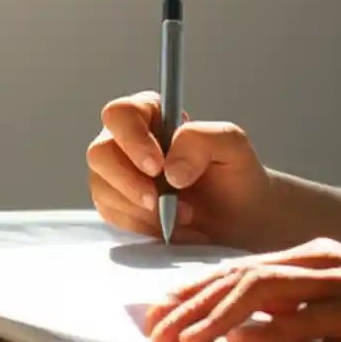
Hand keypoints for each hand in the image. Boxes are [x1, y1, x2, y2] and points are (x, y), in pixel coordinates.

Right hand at [86, 91, 273, 247]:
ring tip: (181, 215)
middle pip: (99, 153)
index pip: (121, 114)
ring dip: (140, 208)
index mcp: (153, 116)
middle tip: (160, 201)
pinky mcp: (116, 206)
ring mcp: (118, 176)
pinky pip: (110, 215)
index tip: (157, 166)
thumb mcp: (233, 148)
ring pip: (101, 187)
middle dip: (129, 181)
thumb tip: (170, 169)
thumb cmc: (236, 178)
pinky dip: (140, 225)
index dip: (132, 139)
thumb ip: (203, 139)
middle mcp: (128, 143)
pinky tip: (168, 227)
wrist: (241, 223)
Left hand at [142, 237, 340, 341]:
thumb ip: (292, 318)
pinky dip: (270, 332)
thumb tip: (241, 337)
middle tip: (153, 330)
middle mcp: (319, 259)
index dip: (193, 289)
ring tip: (183, 339)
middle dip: (190, 302)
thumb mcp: (335, 314)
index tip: (158, 312)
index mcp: (310, 257)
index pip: (238, 269)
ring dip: (216, 315)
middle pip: (238, 274)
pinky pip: (306, 318)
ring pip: (261, 289)